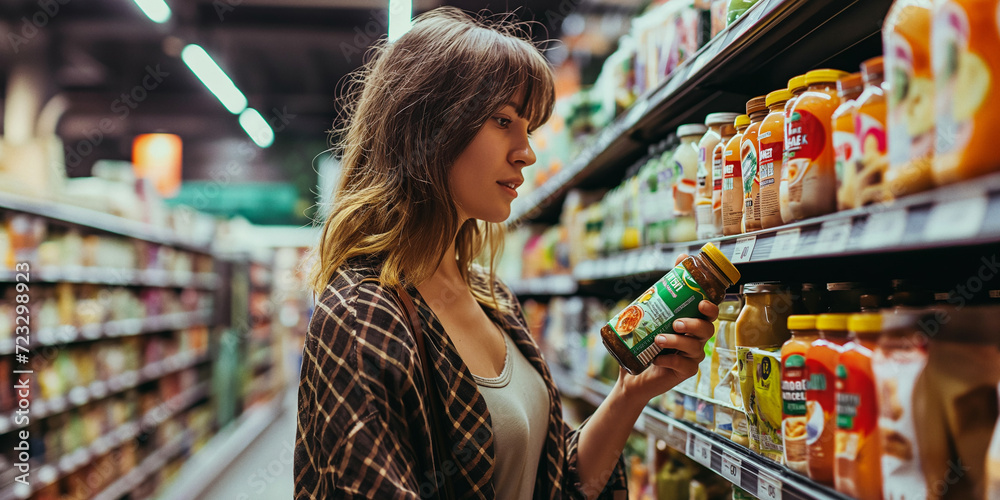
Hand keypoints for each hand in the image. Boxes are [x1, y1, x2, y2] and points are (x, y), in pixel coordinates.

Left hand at [615, 253, 719, 403]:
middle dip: (694, 324)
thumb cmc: (645, 337)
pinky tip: (656, 359)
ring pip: (695, 347)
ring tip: (659, 339)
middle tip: (677, 323)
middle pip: (708, 330)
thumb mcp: (652, 309)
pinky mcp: (685, 372)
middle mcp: (696, 338)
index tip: (702, 303)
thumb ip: (668, 286)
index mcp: (692, 321)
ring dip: (677, 342)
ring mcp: (692, 356)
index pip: (710, 313)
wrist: (631, 369)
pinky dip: (670, 361)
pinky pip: (685, 366)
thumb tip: (682, 255)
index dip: (711, 308)